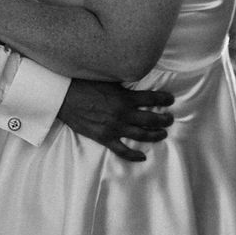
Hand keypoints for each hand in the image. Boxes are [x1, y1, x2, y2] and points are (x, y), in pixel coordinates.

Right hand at [59, 78, 174, 161]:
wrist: (64, 97)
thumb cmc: (84, 84)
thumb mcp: (108, 79)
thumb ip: (124, 84)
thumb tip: (136, 78)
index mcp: (125, 97)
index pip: (152, 99)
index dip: (164, 99)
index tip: (170, 100)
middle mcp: (123, 114)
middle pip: (151, 119)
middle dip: (164, 120)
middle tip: (170, 119)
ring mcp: (114, 127)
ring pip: (141, 135)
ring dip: (155, 135)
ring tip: (162, 133)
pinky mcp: (104, 137)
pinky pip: (122, 150)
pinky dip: (134, 154)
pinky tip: (142, 156)